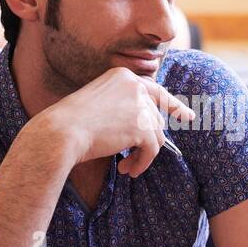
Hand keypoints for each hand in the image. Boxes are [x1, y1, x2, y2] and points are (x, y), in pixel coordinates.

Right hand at [35, 67, 195, 176]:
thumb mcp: (99, 105)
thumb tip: (153, 124)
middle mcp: (134, 85)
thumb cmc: (71, 123)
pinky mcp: (142, 125)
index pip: (155, 91)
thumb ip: (124, 107)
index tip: (187, 116)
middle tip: (134, 160)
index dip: (173, 105)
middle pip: (155, 117)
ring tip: (127, 167)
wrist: (61, 133)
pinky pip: (152, 149)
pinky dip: (143, 162)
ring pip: (156, 134)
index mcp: (122, 76)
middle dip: (146, 140)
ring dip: (143, 154)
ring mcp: (139, 104)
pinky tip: (129, 170)